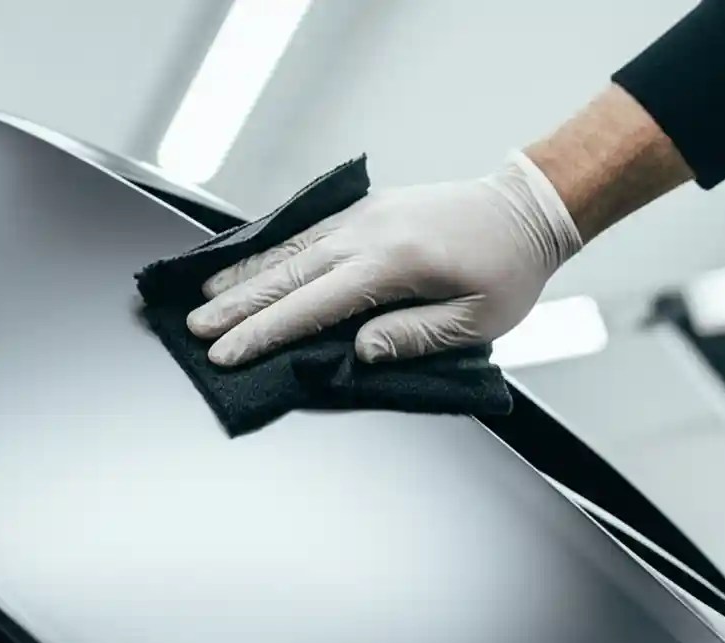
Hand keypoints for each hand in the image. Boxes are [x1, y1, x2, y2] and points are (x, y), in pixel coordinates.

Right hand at [186, 151, 583, 365]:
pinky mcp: (366, 209)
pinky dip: (271, 249)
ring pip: (290, 248)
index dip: (265, 332)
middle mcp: (368, 233)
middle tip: (197, 329)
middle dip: (238, 305)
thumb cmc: (508, 270)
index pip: (313, 305)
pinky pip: (307, 231)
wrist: (527, 207)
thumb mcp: (477, 319)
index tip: (226, 352)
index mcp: (394, 264)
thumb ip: (415, 336)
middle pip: (288, 274)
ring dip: (246, 274)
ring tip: (206, 297)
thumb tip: (360, 352)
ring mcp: (364, 216)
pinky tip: (249, 263)